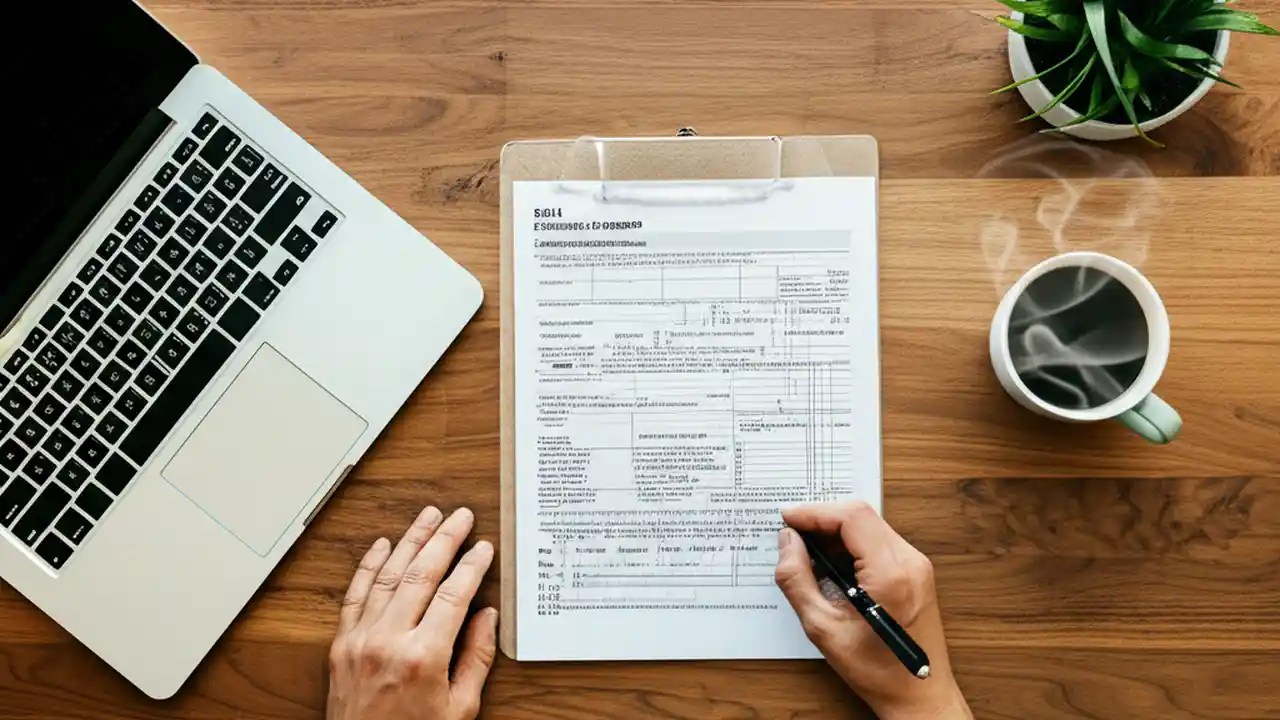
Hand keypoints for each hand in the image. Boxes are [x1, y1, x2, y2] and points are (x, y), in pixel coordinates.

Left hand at [327, 506, 497, 719]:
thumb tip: (487, 617)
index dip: (472, 566)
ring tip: (428, 517)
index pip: (455, 594)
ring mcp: (361, 640)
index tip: (483, 548)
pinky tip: (383, 545)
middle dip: (444, 539)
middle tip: (460, 517)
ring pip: (388, 576)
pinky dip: (369, 566)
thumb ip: (477, 658)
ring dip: (410, 541)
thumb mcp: (461, 707)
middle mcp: (389, 642)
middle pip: (422, 574)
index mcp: (423, 657)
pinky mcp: (341, 645)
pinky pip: (355, 595)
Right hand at [775, 502, 971, 719]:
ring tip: (809, 555)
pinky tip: (833, 566)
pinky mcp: (916, 572)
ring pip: (869, 526)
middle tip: (793, 537)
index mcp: (890, 574)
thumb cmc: (879, 672)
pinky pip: (879, 542)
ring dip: (836, 533)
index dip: (814, 512)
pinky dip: (852, 545)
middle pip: (860, 516)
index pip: (850, 518)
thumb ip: (798, 580)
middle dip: (822, 520)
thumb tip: (787, 543)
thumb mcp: (823, 628)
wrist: (920, 696)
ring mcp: (917, 565)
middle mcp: (909, 562)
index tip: (787, 519)